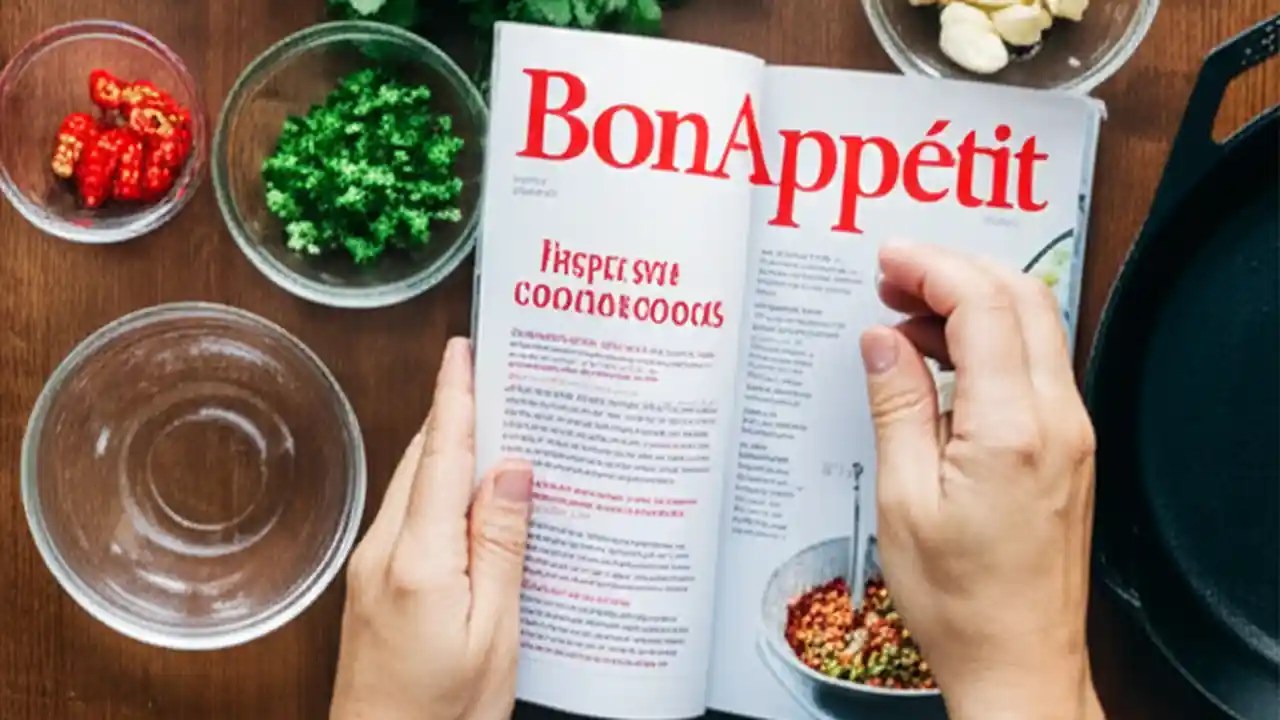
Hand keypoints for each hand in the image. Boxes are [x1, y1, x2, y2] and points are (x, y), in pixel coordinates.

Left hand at [330, 338, 533, 719]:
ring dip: (449, 452)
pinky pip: (410, 518)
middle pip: (423, 462)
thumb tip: (512, 469)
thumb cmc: (443, 716)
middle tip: (496, 374)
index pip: (442, 456)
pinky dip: (440, 492)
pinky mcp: (371, 586)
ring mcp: (370, 569)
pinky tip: (471, 500)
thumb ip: (501, 546)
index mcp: (419, 559)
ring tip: (494, 424)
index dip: (455, 398)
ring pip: (414, 489)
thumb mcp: (495, 634)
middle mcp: (383, 553)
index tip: (463, 350)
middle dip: (457, 413)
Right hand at [860, 243, 1101, 719]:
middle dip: (953, 270)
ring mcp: (1072, 432)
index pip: (984, 306)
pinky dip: (988, 342)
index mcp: (1012, 430)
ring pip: (1033, 326)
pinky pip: (1034, 365)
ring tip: (904, 321)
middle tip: (892, 277)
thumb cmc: (960, 600)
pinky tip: (940, 363)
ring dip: (971, 303)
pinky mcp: (1069, 447)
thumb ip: (897, 404)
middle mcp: (1058, 420)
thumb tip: (882, 340)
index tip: (888, 260)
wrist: (1019, 659)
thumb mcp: (904, 500)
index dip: (932, 267)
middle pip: (1022, 297)